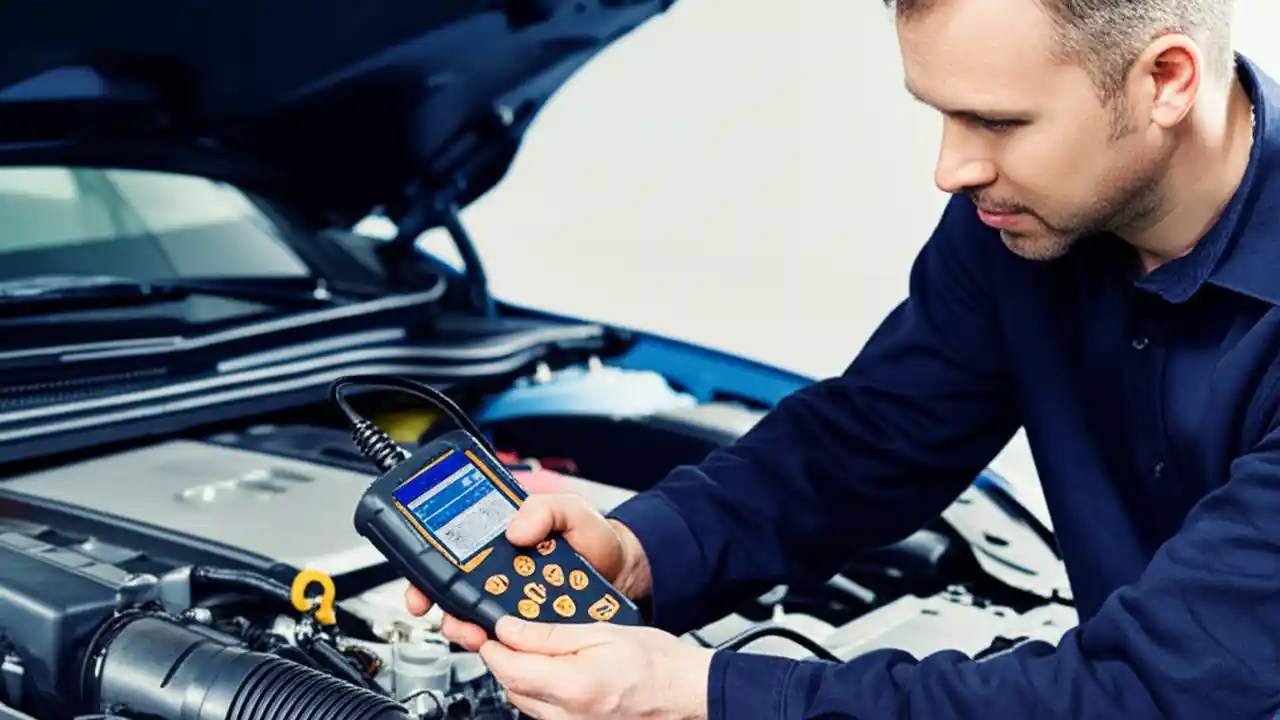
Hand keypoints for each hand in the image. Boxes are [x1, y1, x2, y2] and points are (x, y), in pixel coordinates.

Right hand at [405, 492, 652, 649]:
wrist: (622, 572)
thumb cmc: (593, 537)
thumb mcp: (571, 509)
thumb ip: (545, 508)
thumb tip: (516, 527)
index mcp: (500, 535)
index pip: (453, 545)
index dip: (428, 560)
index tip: (422, 575)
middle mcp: (497, 568)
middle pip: (451, 585)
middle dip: (433, 598)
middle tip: (433, 607)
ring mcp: (509, 597)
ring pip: (469, 614)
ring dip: (461, 624)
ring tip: (471, 628)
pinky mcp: (525, 623)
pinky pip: (501, 635)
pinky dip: (493, 641)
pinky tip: (498, 640)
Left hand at [480, 616, 711, 719]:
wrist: (686, 692)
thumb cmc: (656, 662)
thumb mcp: (601, 632)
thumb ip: (550, 634)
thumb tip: (510, 629)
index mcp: (571, 684)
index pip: (507, 668)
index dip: (492, 647)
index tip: (490, 631)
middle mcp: (567, 715)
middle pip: (511, 688)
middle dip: (503, 661)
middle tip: (506, 635)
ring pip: (524, 703)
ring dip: (519, 677)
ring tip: (531, 650)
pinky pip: (544, 714)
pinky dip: (538, 692)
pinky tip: (552, 673)